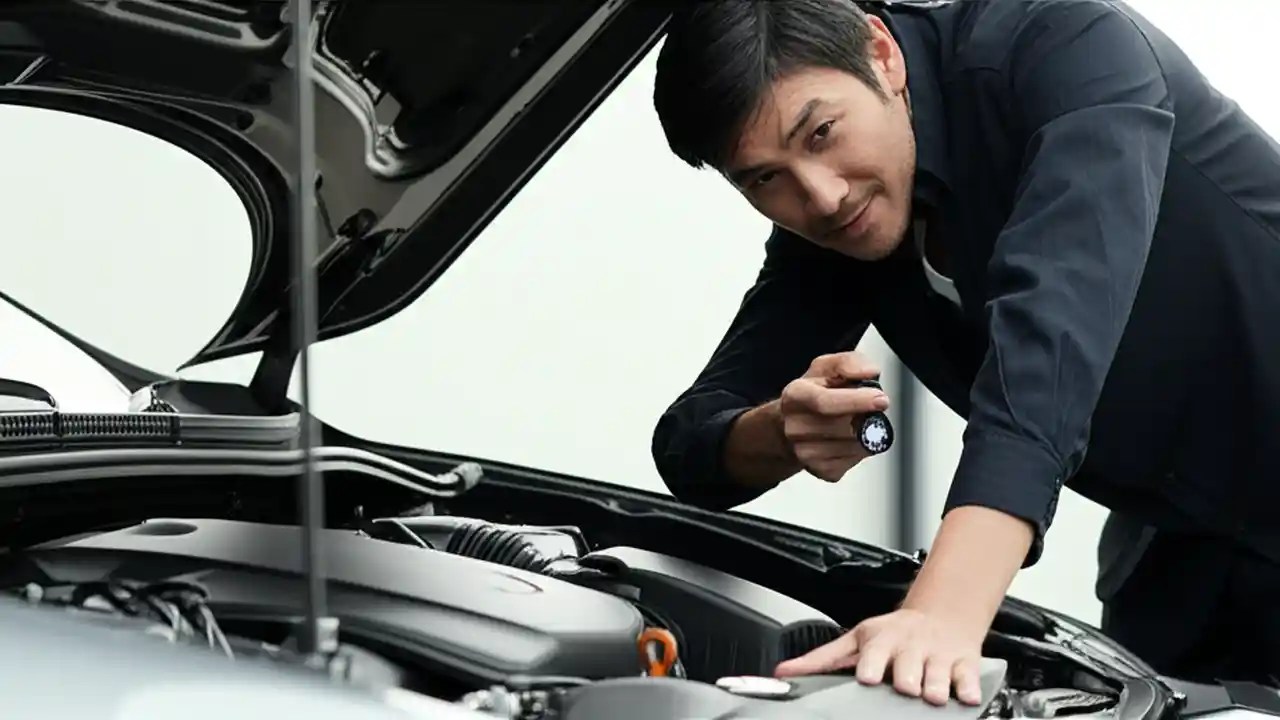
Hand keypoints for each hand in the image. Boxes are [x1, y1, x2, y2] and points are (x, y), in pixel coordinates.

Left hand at [773, 608, 984, 706]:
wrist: (941, 614)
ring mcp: (938, 656)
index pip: (874, 655)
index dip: (871, 666)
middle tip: (905, 687)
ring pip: (938, 676)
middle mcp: (910, 648)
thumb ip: (821, 660)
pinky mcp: (965, 665)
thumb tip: (784, 673)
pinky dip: (967, 690)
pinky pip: (968, 680)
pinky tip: (964, 696)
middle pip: (909, 670)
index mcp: (881, 642)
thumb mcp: (856, 641)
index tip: (868, 677)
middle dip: (908, 681)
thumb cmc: (893, 634)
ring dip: (935, 688)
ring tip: (931, 695)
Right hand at [779, 351, 889, 480]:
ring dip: (866, 433)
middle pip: (845, 427)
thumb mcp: (828, 366)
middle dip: (867, 417)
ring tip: (857, 423)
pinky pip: (855, 460)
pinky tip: (850, 438)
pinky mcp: (820, 470)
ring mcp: (805, 452)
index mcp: (795, 396)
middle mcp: (795, 427)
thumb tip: (869, 372)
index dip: (857, 401)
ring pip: (854, 445)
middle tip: (871, 409)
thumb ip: (851, 362)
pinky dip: (861, 449)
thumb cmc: (814, 393)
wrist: (792, 424)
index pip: (825, 402)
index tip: (881, 399)